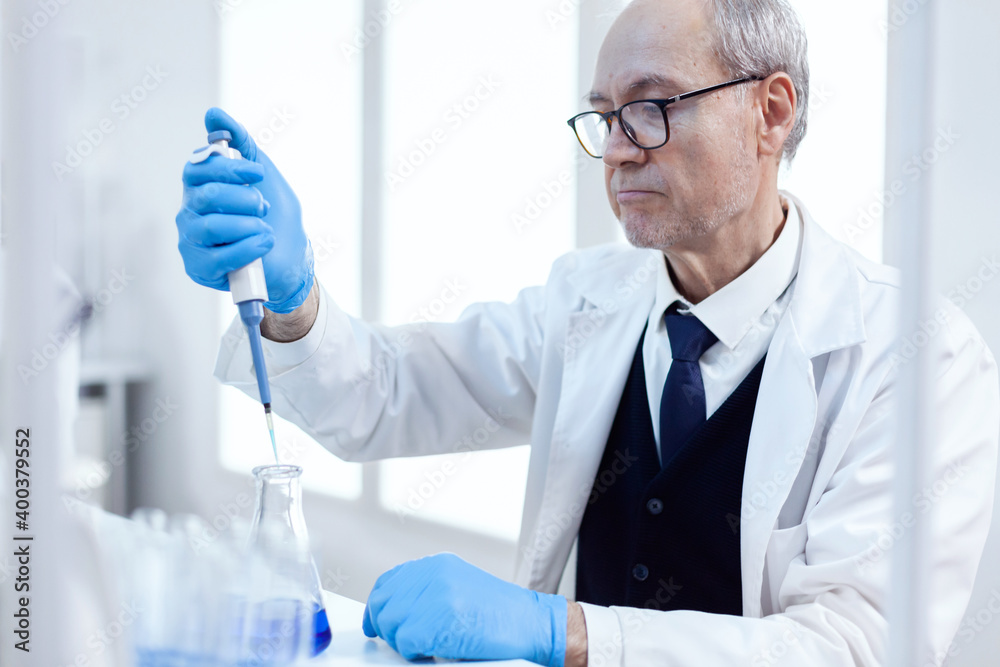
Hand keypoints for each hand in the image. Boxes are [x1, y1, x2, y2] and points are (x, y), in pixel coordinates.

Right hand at [176, 107, 313, 312]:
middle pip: (207, 195)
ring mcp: (191, 240)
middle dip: (245, 199)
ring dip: (249, 226)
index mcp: (199, 186)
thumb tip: (213, 114)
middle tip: (264, 206)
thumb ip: (240, 143)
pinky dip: (248, 249)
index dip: (230, 168)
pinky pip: (219, 257)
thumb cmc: (274, 215)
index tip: (257, 173)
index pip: (198, 167)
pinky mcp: (199, 268)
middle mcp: (189, 211)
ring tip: (265, 230)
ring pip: (212, 225)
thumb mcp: (263, 173)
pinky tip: (263, 245)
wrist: (291, 257)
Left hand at [362, 552, 566, 665]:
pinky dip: (416, 653)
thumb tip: (393, 609)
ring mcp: (437, 594)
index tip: (375, 624)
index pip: (388, 583)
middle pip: (383, 605)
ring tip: (427, 646)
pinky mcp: (441, 619)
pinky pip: (407, 642)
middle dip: (389, 628)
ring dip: (404, 642)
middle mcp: (434, 574)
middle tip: (408, 643)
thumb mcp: (459, 587)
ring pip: (391, 624)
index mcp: (437, 565)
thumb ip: (427, 591)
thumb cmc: (500, 613)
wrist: (532, 623)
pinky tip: (435, 652)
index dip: (378, 607)